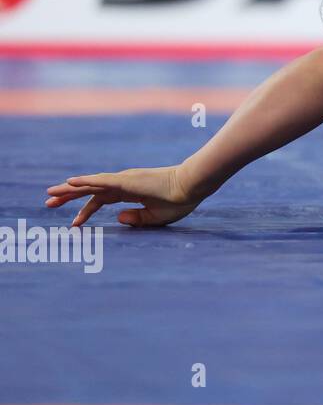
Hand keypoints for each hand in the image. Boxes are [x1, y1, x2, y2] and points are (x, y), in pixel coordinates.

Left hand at [45, 166, 199, 227]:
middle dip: (69, 196)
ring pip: (91, 184)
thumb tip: (118, 219)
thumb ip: (136, 219)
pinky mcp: (127, 180)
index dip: (86, 211)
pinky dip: (84, 181)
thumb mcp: (155, 217)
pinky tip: (69, 183)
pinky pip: (101, 181)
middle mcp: (124, 183)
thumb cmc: (179, 201)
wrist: (192, 187)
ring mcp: (124, 180)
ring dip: (70, 188)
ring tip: (50, 193)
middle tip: (48, 202)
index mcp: (130, 192)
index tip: (74, 224)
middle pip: (90, 189)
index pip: (101, 200)